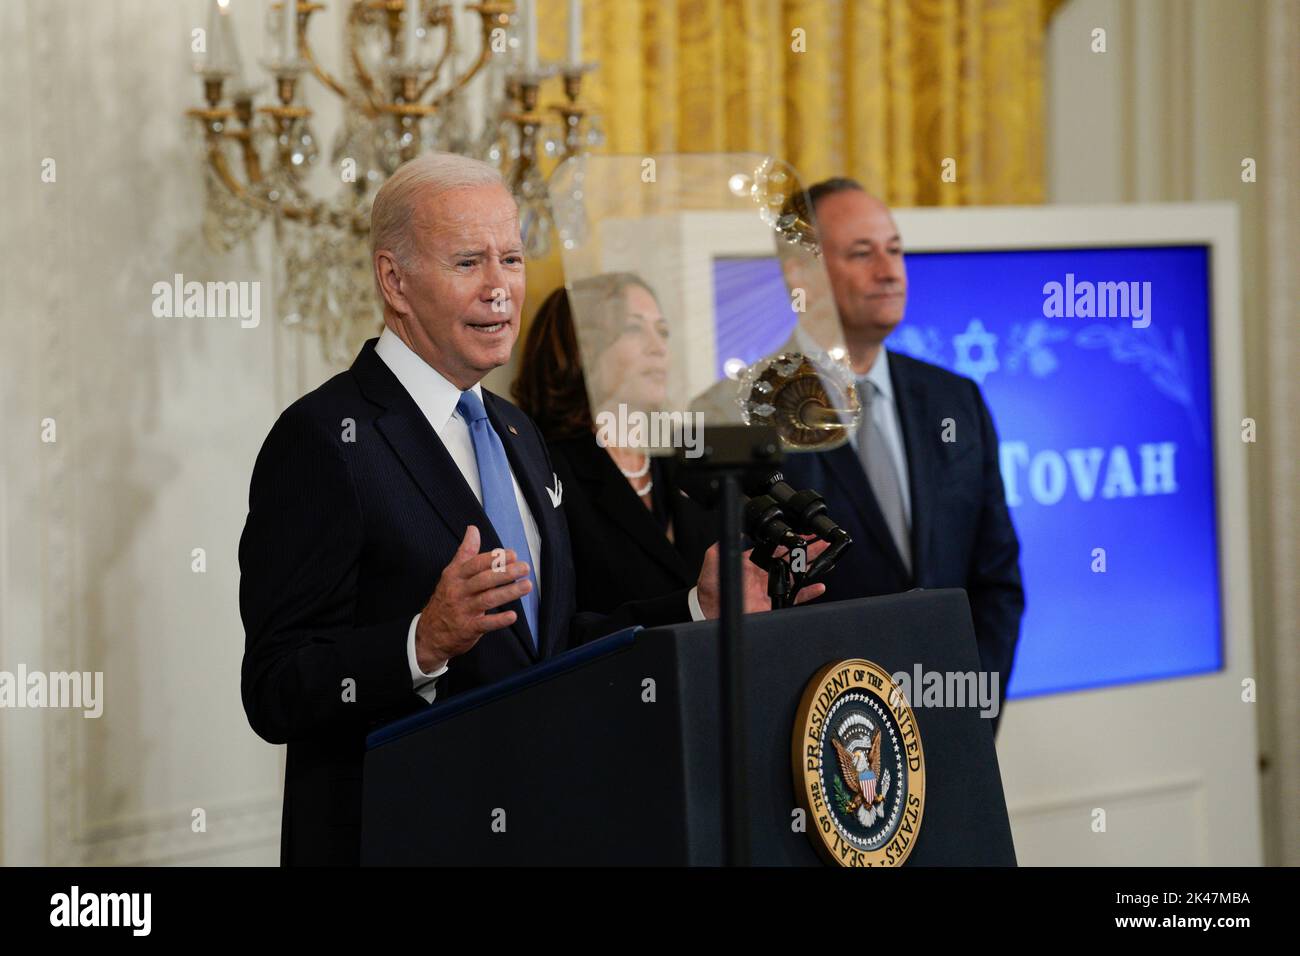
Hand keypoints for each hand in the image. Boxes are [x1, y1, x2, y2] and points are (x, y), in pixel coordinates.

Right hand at [415, 525, 531, 672]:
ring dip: (508, 593)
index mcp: (455, 576)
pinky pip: (485, 624)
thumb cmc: (446, 598)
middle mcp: (458, 592)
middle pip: (484, 580)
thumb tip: (473, 529)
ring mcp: (463, 610)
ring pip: (487, 600)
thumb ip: (465, 552)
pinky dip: (499, 620)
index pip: (475, 564)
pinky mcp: (468, 628)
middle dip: (506, 573)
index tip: (512, 554)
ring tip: (527, 586)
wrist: (429, 633)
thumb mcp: (451, 574)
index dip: (494, 559)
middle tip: (524, 568)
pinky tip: (513, 616)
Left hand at [695, 537, 828, 618]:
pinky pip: (795, 597)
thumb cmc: (711, 589)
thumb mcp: (713, 563)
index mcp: (754, 562)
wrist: (710, 612)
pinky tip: (819, 586)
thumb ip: (722, 547)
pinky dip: (808, 592)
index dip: (791, 541)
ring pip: (797, 575)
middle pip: (792, 559)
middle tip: (824, 542)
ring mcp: (771, 588)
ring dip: (813, 568)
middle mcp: (765, 574)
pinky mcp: (774, 603)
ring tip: (828, 559)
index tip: (804, 534)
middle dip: (809, 550)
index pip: (777, 548)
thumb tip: (735, 532)